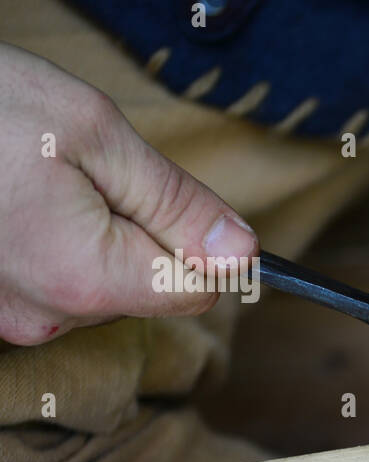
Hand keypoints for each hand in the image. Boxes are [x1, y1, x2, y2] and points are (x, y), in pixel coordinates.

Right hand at [0, 42, 256, 345]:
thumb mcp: (95, 134)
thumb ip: (176, 202)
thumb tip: (242, 252)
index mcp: (89, 279)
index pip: (199, 291)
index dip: (206, 246)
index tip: (181, 204)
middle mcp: (48, 317)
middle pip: (148, 289)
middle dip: (141, 234)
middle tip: (85, 173)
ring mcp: (11, 318)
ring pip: (101, 289)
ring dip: (94, 239)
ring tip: (39, 183)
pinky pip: (53, 287)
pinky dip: (52, 249)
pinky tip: (17, 207)